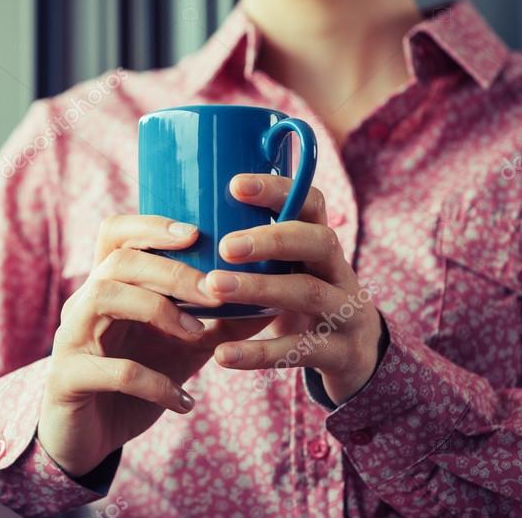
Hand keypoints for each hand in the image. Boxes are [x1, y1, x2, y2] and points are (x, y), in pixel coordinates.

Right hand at [38, 215, 271, 476]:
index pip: (115, 234)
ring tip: (197, 335)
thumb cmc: (133, 384)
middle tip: (215, 291)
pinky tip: (184, 401)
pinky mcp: (67, 379)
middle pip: (118, 261)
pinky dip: (155, 383)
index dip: (151, 225)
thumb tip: (270, 302)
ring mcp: (70, 338)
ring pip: (104, 296)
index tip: (195, 233)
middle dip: (171, 271)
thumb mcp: (181, 349)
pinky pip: (114, 370)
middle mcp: (82, 303)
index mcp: (106, 286)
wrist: (87, 437)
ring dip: (158, 309)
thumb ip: (217, 323)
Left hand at [205, 174, 382, 403]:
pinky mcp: (341, 353)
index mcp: (321, 244)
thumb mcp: (290, 270)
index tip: (235, 185)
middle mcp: (339, 271)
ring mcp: (346, 312)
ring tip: (214, 287)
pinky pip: (300, 350)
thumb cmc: (304, 302)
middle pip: (317, 242)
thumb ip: (257, 249)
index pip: (311, 203)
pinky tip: (223, 355)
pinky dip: (259, 353)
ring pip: (308, 292)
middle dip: (271, 240)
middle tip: (224, 245)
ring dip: (259, 289)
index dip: (278, 190)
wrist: (357, 359)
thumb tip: (186, 220)